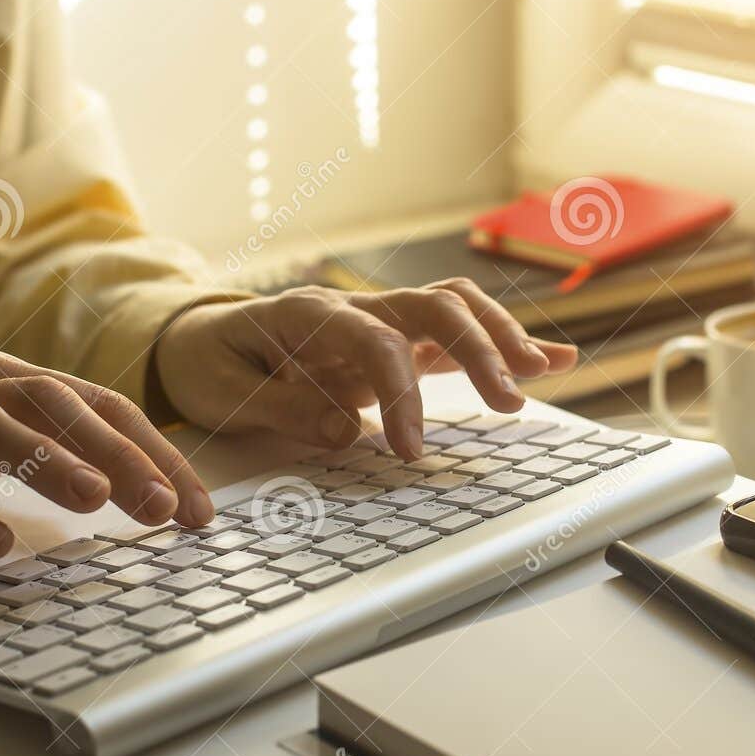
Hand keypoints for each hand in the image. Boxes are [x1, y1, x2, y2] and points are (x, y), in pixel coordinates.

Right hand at [0, 347, 213, 557]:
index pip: (100, 406)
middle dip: (117, 454)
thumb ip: (62, 446)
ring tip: (96, 499)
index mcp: (8, 379)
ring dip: (44, 460)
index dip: (156, 453)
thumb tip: (154, 487)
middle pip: (53, 405)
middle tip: (165, 507)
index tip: (199, 510)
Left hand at [153, 279, 577, 458]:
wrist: (201, 337)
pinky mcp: (397, 337)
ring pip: (454, 306)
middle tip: (505, 404)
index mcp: (307, 315)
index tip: (412, 449)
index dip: (401, 392)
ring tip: (538, 375)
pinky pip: (458, 329)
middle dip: (477, 349)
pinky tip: (553, 359)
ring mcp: (380, 317)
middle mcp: (354, 305)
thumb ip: (281, 408)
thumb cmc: (212, 363)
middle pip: (432, 305)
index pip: (373, 340)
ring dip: (500, 336)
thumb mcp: (222, 393)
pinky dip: (506, 342)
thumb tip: (347, 430)